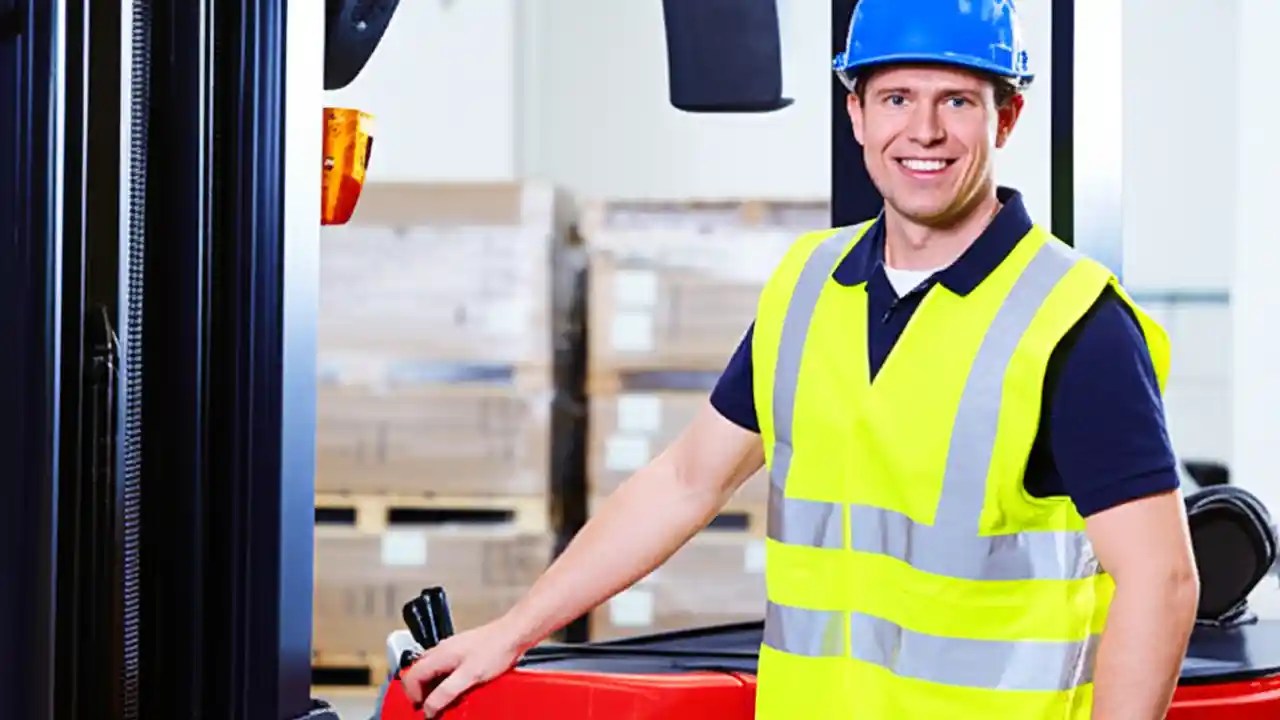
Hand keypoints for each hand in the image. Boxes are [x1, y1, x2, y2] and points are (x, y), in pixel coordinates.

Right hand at [399, 617, 525, 716]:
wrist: (514, 634)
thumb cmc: (495, 649)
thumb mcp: (469, 676)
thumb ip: (446, 692)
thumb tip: (429, 707)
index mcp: (439, 654)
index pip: (411, 675)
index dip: (412, 695)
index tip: (421, 708)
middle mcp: (442, 650)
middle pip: (418, 672)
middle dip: (419, 691)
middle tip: (427, 706)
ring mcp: (452, 649)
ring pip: (431, 670)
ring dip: (432, 686)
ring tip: (441, 700)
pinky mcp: (463, 651)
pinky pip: (445, 668)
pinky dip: (444, 681)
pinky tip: (456, 688)